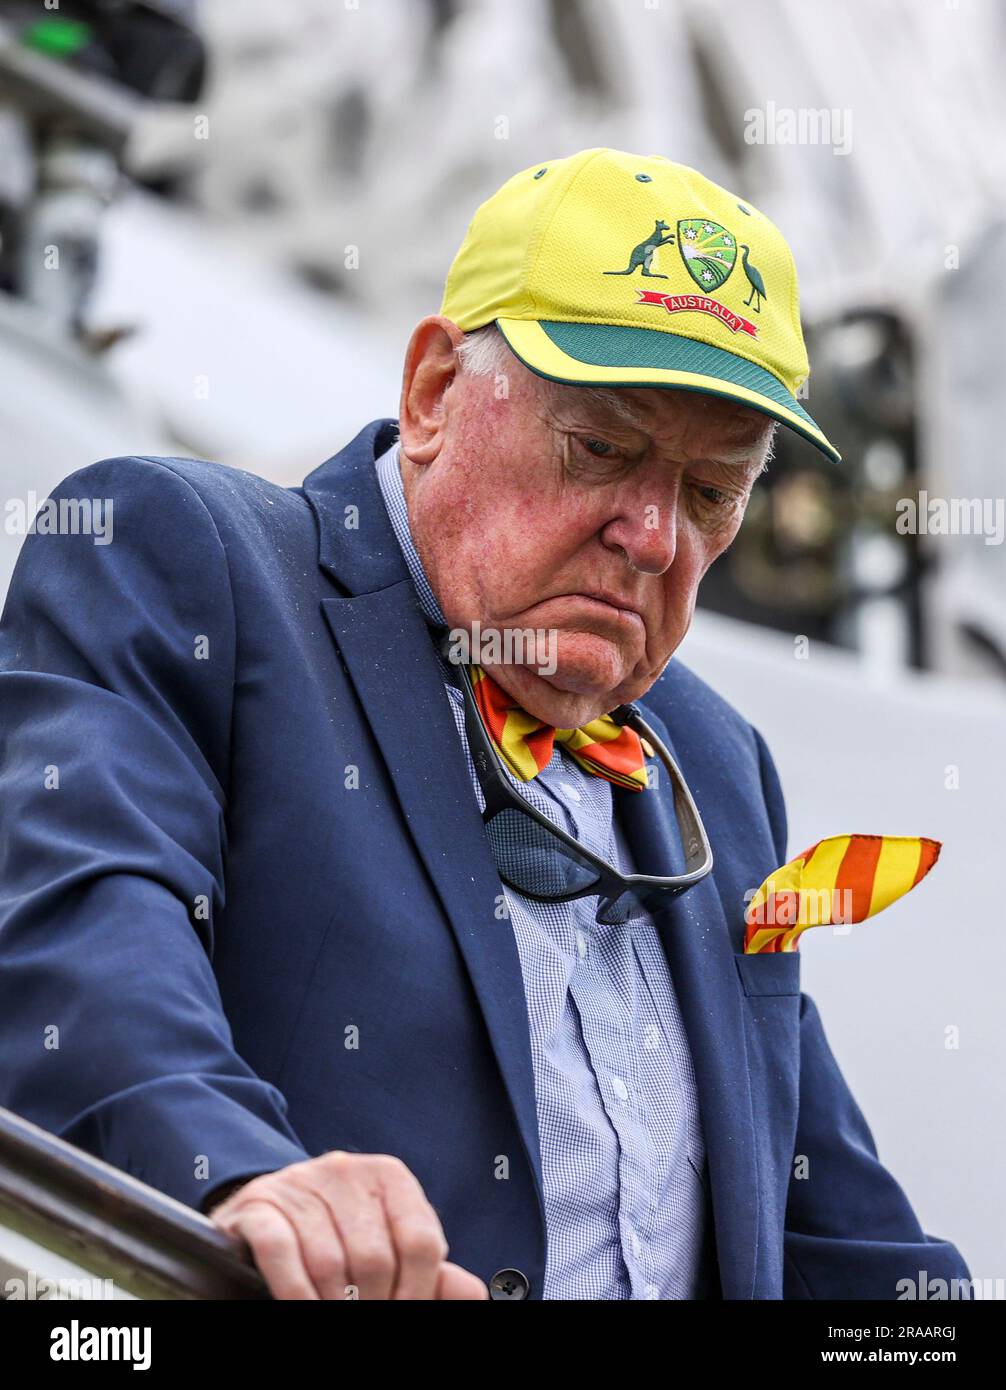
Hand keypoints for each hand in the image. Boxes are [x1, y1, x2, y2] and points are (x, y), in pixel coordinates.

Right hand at [207, 1151, 487, 1299]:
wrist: (267, 1215)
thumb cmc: (338, 1236)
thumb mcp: (387, 1244)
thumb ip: (428, 1269)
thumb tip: (474, 1292)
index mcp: (389, 1176)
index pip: (421, 1241)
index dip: (418, 1292)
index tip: (404, 1312)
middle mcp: (346, 1170)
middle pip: (375, 1258)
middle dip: (372, 1303)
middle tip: (364, 1317)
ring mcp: (300, 1184)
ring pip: (329, 1262)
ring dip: (332, 1304)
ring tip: (333, 1315)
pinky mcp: (260, 1204)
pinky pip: (282, 1253)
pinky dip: (295, 1293)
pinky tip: (303, 1309)